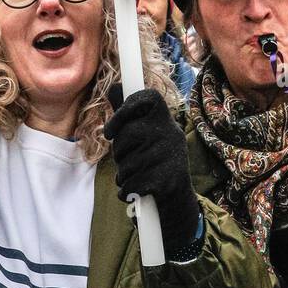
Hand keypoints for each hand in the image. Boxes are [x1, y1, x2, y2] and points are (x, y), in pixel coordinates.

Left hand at [104, 87, 199, 252]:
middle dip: (119, 152)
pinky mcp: (166, 181)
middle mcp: (172, 134)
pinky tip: (134, 191)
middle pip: (127, 135)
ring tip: (134, 176)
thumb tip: (114, 86)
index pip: (148, 98)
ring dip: (123, 174)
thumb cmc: (155, 161)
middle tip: (126, 159)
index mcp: (166, 121)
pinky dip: (126, 191)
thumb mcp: (146, 134)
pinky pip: (131, 183)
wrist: (177, 201)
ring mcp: (170, 157)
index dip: (124, 109)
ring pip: (127, 163)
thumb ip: (128, 111)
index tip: (110, 130)